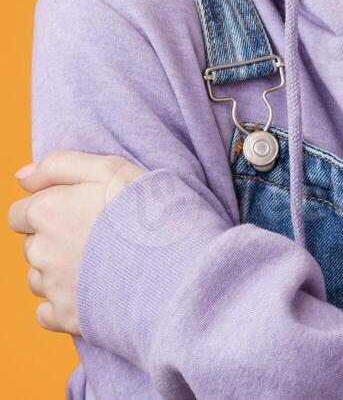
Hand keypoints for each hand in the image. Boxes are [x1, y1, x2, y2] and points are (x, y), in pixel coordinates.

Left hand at [8, 152, 145, 334]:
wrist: (182, 267)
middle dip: (56, 242)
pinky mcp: (66, 317)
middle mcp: (41, 250)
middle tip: (101, 239)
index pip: (21, 213)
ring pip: (38, 279)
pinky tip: (94, 294)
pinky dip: (64, 305)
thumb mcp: (113, 169)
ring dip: (59, 273)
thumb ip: (60, 165)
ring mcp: (53, 287)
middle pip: (33, 246)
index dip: (51, 210)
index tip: (83, 213)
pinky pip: (47, 313)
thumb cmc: (153, 212)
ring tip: (103, 266)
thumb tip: (21, 176)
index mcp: (47, 212)